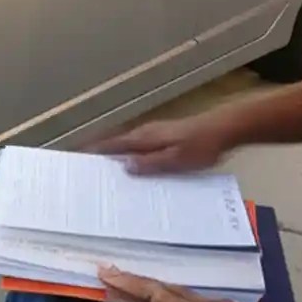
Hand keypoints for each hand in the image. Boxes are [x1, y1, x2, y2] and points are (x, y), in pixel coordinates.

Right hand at [84, 111, 237, 174]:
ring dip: (115, 156)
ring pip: (128, 145)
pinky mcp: (165, 136)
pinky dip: (131, 155)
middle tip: (86, 171)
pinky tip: (135, 166)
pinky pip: (140, 147)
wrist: (225, 128)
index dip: (94, 149)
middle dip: (100, 154)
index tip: (76, 157)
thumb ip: (150, 164)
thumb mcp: (176, 160)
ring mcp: (155, 133)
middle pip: (116, 143)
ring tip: (106, 172)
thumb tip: (124, 166)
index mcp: (143, 138)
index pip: (111, 144)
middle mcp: (145, 133)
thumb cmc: (201, 146)